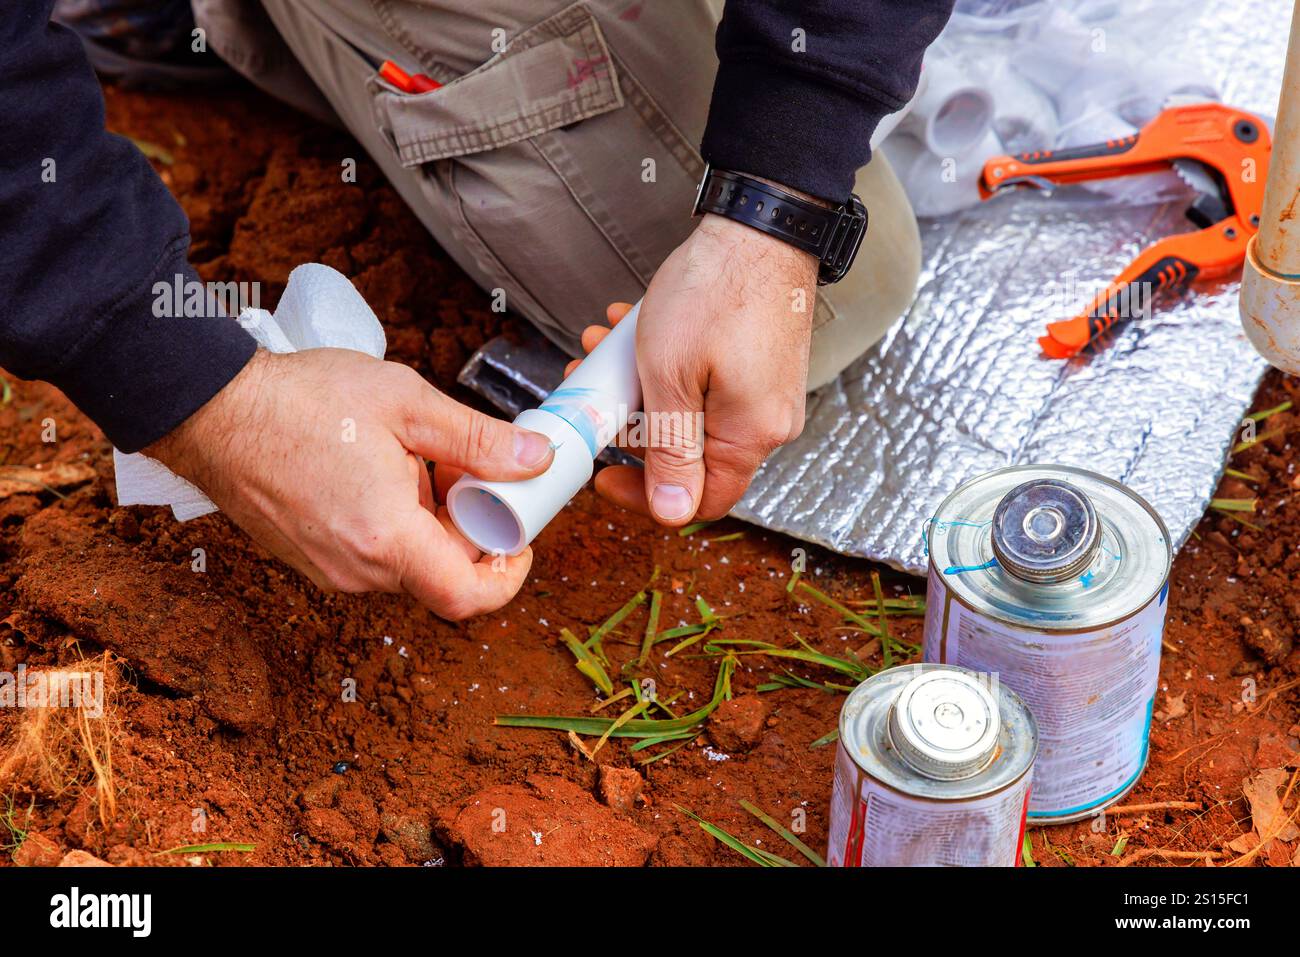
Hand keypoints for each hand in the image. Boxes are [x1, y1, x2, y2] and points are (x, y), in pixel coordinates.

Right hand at [147, 348, 554, 619]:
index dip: (508, 575)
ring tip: (412, 457)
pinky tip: (380, 469)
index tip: (520, 539)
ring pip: (409, 560)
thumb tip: (535, 460)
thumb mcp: (408, 404)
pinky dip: (395, 522)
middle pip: (442, 571)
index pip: (467, 597)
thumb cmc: (300, 402)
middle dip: (468, 524)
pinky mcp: (310, 559)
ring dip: (429, 519)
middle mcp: (357, 570)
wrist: (212, 409)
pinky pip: (374, 553)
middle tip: (462, 466)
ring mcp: (329, 570)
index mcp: (386, 540)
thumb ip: (480, 439)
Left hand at [572, 214, 816, 524]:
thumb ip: (671, 449)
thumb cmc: (717, 290)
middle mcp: (769, 421)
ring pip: (691, 411)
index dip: (646, 496)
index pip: (700, 500)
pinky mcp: (762, 363)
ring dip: (641, 385)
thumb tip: (672, 512)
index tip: (604, 472)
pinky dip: (668, 363)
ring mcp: (768, 391)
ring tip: (602, 347)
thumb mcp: (672, 376)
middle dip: (631, 423)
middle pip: (690, 453)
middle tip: (592, 392)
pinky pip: (709, 383)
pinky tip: (632, 328)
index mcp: (752, 435)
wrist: (763, 223)